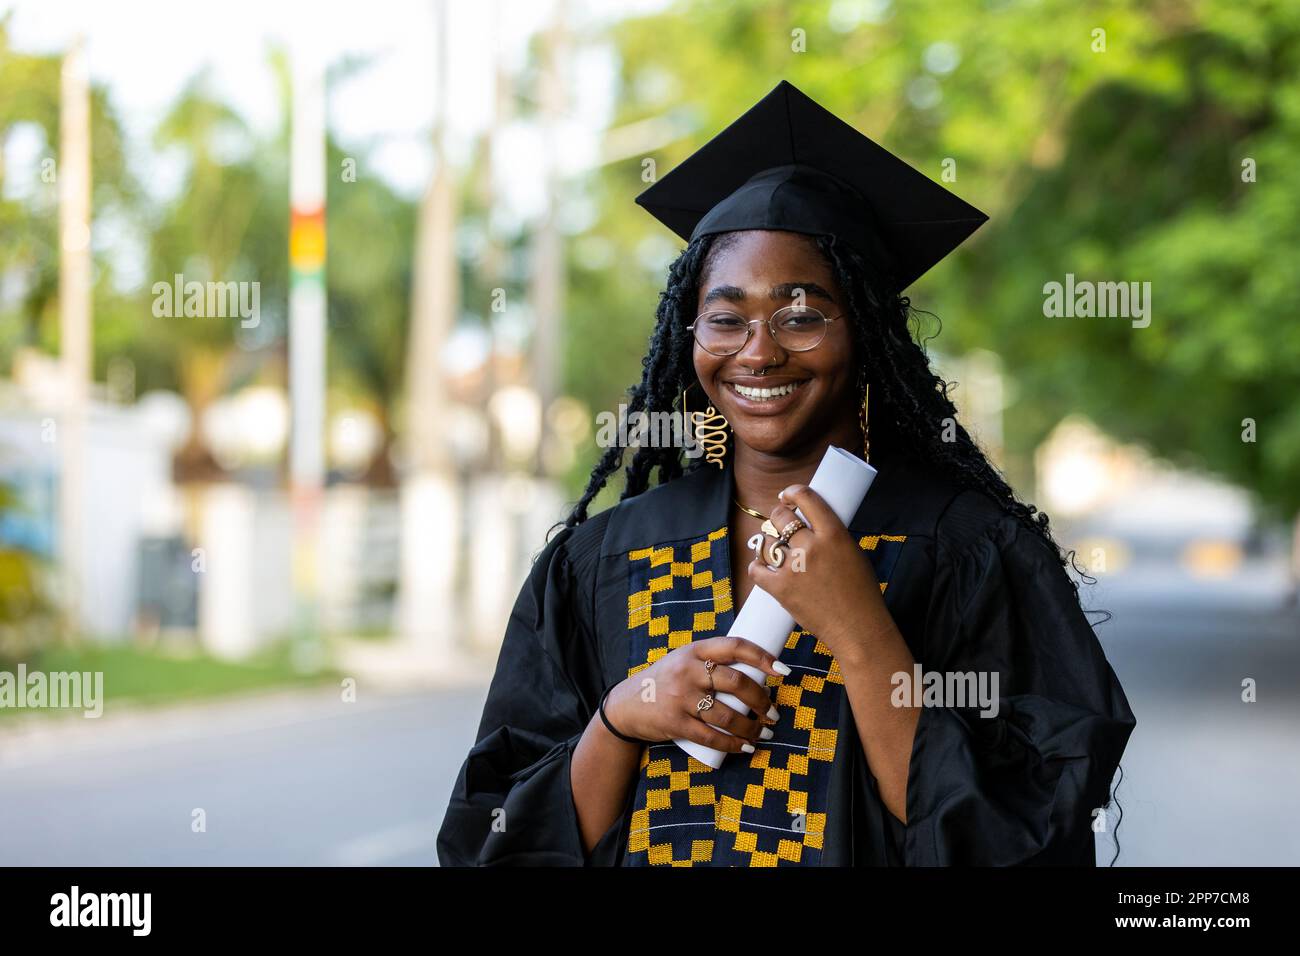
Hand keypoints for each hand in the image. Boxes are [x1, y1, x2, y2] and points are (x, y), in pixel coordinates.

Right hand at [605, 636, 788, 753]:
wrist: (626, 705)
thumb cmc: (665, 681)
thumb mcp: (683, 661)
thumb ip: (711, 662)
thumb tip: (757, 672)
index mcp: (694, 650)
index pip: (735, 646)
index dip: (763, 656)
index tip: (783, 670)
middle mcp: (688, 671)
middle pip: (737, 683)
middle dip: (762, 700)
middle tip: (773, 711)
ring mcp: (681, 698)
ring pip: (728, 715)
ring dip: (752, 727)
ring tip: (764, 732)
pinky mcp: (676, 724)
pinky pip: (711, 737)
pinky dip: (733, 745)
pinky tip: (746, 747)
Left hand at [747, 484, 891, 660]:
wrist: (858, 627)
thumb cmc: (860, 592)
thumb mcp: (853, 554)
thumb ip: (832, 537)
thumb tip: (809, 525)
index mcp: (834, 534)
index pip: (807, 498)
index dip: (793, 492)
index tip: (788, 495)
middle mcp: (812, 548)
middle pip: (781, 517)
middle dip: (778, 515)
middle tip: (780, 522)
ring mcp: (794, 568)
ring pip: (768, 542)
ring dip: (770, 544)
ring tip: (776, 550)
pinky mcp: (781, 589)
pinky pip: (757, 569)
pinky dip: (758, 567)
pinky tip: (764, 567)